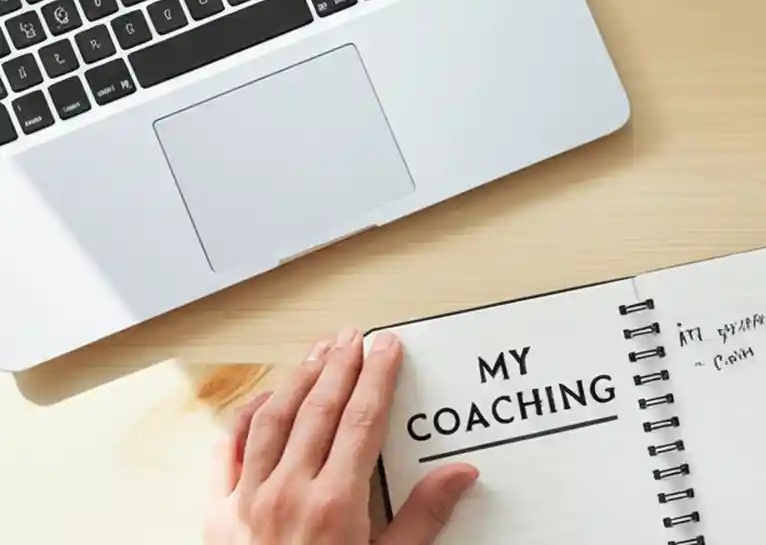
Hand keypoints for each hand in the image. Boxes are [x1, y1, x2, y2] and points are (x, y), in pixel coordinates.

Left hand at [205, 329, 478, 544]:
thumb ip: (423, 518)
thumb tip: (460, 474)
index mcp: (335, 505)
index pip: (362, 420)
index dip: (377, 377)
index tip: (387, 348)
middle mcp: (288, 493)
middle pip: (320, 410)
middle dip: (341, 366)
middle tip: (355, 337)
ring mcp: (247, 501)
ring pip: (273, 420)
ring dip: (298, 380)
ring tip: (317, 352)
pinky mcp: (216, 515)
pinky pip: (227, 452)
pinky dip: (245, 419)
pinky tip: (262, 399)